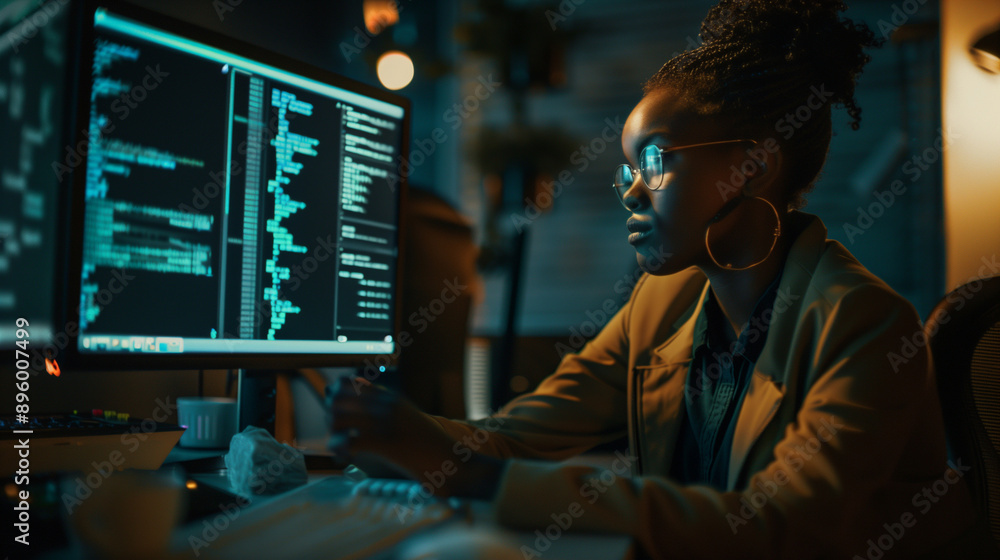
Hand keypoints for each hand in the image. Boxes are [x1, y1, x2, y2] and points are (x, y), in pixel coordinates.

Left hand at [325, 376, 465, 490]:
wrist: (453, 462)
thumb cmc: (429, 445)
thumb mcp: (407, 417)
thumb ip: (384, 406)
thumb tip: (359, 393)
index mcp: (389, 398)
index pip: (346, 383)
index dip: (335, 400)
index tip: (341, 417)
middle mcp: (385, 405)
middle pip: (337, 400)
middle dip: (331, 419)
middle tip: (340, 435)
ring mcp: (386, 423)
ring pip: (338, 419)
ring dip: (334, 435)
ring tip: (344, 449)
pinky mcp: (386, 444)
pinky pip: (348, 442)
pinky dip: (342, 451)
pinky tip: (349, 458)